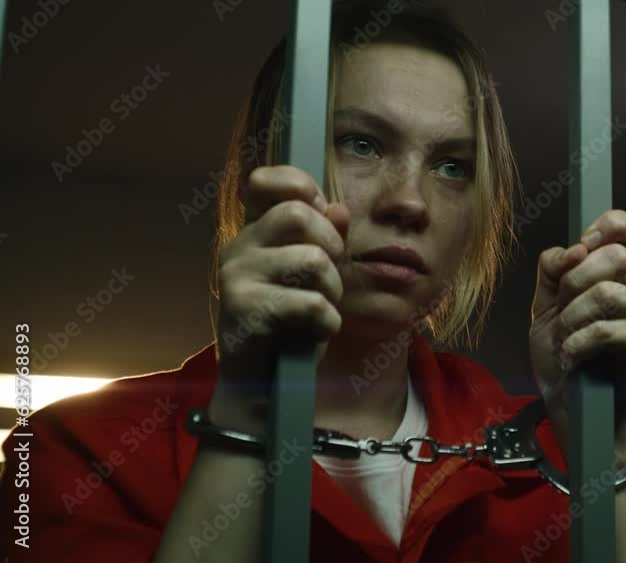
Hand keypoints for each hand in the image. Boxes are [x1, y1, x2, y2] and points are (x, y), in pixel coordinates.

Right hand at [210, 165, 349, 430]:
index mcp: (254, 234)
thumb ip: (325, 240)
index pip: (265, 181)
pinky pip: (311, 303)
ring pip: (313, 260)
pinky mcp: (245, 311)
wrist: (264, 386)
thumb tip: (338, 208)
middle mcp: (238, 248)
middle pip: (298, 215)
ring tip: (322, 309)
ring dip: (333, 290)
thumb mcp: (313, 278)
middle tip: (330, 277)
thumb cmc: (291, 326)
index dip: (300, 186)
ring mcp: (236, 278)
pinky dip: (327, 322)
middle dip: (332, 246)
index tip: (319, 212)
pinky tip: (315, 333)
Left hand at [528, 210, 625, 461]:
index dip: (607, 226)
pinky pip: (607, 330)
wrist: (570, 405)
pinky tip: (572, 357)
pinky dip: (579, 343)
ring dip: (572, 317)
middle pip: (616, 257)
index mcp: (612, 274)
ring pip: (607, 293)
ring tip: (564, 339)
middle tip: (562, 307)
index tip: (582, 246)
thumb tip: (572, 249)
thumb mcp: (543, 307)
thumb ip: (550, 271)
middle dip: (575, 279)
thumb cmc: (562, 353)